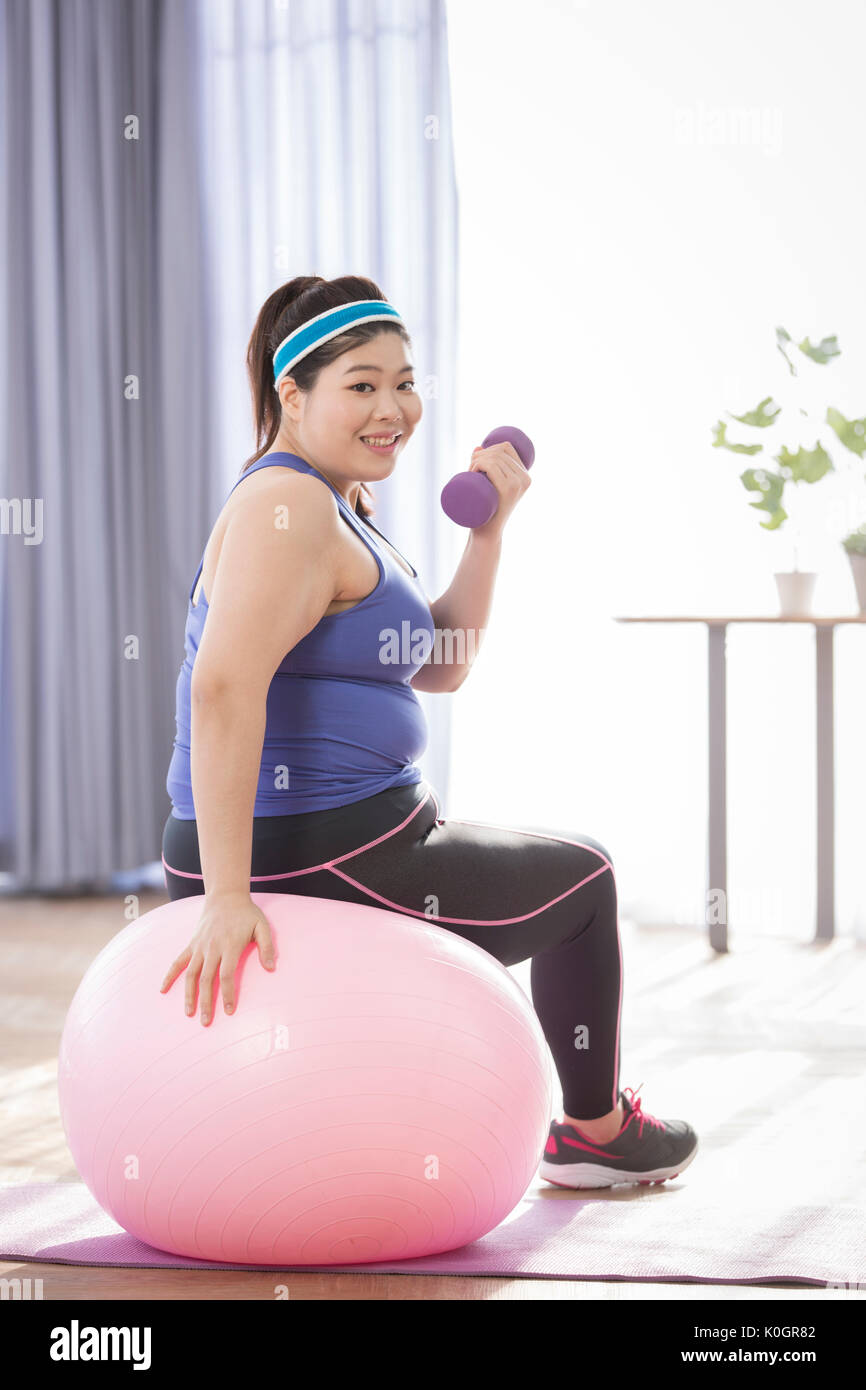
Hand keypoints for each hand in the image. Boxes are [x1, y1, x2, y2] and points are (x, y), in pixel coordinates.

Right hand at [159, 892, 276, 1024]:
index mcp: (230, 945)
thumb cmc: (246, 913)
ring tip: (189, 1013)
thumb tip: (271, 968)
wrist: (225, 896)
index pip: (226, 975)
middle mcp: (212, 948)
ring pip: (190, 975)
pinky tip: (163, 990)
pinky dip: (169, 975)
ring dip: (188, 995)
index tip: (229, 1011)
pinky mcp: (191, 944)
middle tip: (206, 1022)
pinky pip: (178, 962)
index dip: (227, 994)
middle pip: (206, 980)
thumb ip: (267, 947)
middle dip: (206, 1003)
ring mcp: (199, 947)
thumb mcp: (262, 926)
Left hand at [467, 440, 531, 537]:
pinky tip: (473, 471)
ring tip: (469, 473)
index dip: (488, 447)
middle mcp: (524, 479)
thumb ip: (485, 466)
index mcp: (525, 476)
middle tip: (468, 470)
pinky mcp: (508, 490)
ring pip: (493, 458)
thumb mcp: (489, 486)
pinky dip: (478, 464)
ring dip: (475, 460)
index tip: (476, 461)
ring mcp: (517, 484)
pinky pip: (492, 467)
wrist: (487, 533)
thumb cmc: (487, 510)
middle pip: (499, 451)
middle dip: (479, 455)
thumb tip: (477, 447)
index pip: (507, 447)